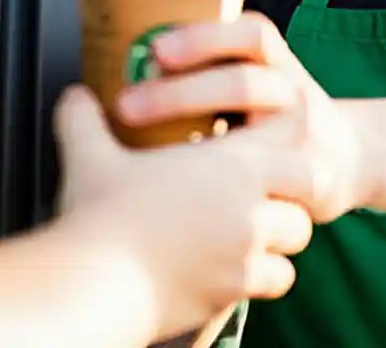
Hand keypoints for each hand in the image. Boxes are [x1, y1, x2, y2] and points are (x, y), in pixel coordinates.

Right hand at [53, 86, 314, 341]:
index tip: (268, 138)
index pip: (290, 130)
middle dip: (299, 184)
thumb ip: (84, 119)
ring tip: (259, 228)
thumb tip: (73, 96)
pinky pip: (279, 278)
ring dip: (284, 231)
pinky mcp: (238, 288)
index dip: (285, 132)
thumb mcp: (89, 157)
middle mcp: (251, 202)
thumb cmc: (96, 217)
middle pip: (312, 181)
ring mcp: (249, 248)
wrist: (95, 285)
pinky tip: (245, 269)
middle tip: (277, 186)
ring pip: (299, 233)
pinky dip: (267, 274)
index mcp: (229, 161)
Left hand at [115, 12, 385, 222]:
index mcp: (281, 64)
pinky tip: (184, 201)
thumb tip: (122, 68)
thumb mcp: (263, 78)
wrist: (349, 158)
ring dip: (197, 146)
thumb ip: (213, 68)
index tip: (156, 50)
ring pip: (256, 141)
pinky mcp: (308, 188)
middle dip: (182, 93)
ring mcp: (304, 143)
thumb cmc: (278, 118)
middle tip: (126, 105)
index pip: (254, 36)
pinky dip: (223, 196)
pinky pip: (266, 193)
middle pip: (245, 84)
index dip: (205, 38)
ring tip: (145, 161)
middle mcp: (296, 96)